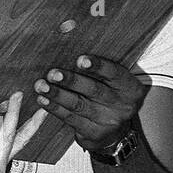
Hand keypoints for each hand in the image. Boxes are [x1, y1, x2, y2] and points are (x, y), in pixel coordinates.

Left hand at [34, 54, 149, 154]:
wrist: (114, 133)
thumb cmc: (109, 96)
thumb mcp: (114, 82)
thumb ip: (100, 68)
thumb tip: (70, 39)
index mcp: (131, 88)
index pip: (115, 74)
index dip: (98, 66)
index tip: (80, 59)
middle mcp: (123, 106)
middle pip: (94, 90)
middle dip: (71, 81)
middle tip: (52, 73)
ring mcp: (108, 122)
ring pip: (79, 105)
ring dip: (57, 94)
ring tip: (41, 85)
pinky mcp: (93, 134)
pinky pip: (70, 118)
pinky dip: (55, 108)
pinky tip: (43, 99)